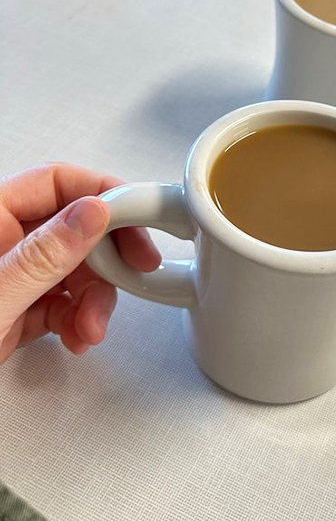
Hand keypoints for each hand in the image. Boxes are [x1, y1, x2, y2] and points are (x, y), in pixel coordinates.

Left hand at [0, 164, 159, 363]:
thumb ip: (44, 255)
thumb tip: (92, 214)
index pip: (58, 184)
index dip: (103, 194)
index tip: (137, 217)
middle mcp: (2, 243)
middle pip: (76, 230)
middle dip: (104, 260)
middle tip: (132, 273)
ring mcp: (9, 279)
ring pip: (75, 272)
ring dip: (95, 300)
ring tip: (90, 328)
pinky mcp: (14, 313)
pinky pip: (63, 305)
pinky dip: (78, 321)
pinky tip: (77, 336)